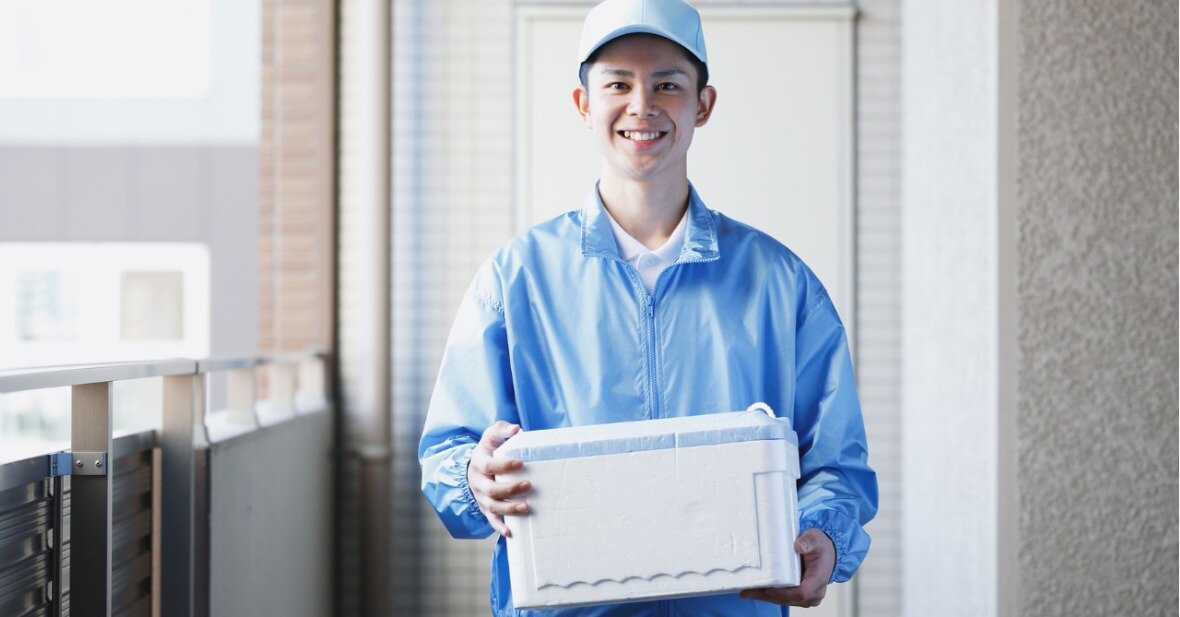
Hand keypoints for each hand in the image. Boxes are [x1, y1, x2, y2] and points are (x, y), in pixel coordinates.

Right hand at [467, 421, 531, 536]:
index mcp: (478, 462)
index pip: (488, 466)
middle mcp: (477, 481)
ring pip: (491, 506)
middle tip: (529, 485)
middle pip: (490, 490)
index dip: (503, 466)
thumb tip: (517, 429)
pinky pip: (490, 519)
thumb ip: (503, 429)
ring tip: (526, 507)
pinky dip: (499, 527)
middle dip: (510, 489)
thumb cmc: (490, 448)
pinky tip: (510, 533)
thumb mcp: (492, 435)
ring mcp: (480, 496)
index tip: (521, 463)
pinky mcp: (485, 507)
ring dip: (508, 508)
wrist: (475, 464)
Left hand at [739, 528, 834, 606]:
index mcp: (819, 579)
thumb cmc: (820, 547)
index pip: (801, 592)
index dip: (782, 593)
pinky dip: (769, 595)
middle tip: (748, 591)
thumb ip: (809, 541)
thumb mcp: (816, 538)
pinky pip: (783, 598)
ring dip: (766, 597)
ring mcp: (807, 597)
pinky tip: (755, 591)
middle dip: (768, 596)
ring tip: (747, 592)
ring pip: (784, 600)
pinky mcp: (799, 596)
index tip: (766, 588)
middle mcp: (814, 593)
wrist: (826, 553)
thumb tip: (799, 546)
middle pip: (789, 599)